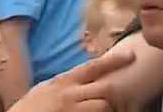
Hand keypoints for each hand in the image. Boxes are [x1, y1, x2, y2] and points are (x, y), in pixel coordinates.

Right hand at [9, 50, 135, 111]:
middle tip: (116, 99)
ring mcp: (73, 111)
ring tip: (102, 111)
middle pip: (106, 88)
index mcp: (64, 81)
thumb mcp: (46, 88)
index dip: (114, 61)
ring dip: (107, 109)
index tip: (132, 56)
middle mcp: (70, 94)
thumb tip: (84, 76)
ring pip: (103, 106)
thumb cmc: (30, 108)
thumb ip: (66, 82)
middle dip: (114, 93)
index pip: (93, 67)